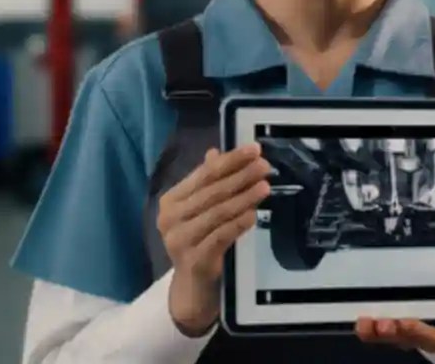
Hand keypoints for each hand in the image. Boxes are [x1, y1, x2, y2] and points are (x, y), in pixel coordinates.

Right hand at [157, 143, 270, 335]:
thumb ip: (207, 183)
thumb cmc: (199, 241)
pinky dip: (238, 224)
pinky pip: (220, 237)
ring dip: (243, 198)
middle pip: (211, 191)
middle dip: (241, 176)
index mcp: (171, 200)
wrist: (192, 286)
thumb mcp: (201, 210)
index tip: (254, 149)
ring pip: (217, 213)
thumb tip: (216, 152)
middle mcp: (170, 218)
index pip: (204, 174)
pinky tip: (253, 215)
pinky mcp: (194, 260)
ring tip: (265, 187)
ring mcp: (179, 240)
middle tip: (264, 166)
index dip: (230, 160)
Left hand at [355, 249, 434, 353]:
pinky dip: (378, 332)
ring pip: (405, 339)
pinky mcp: (416, 325)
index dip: (430, 331)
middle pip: (424, 339)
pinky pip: (395, 333)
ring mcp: (431, 332)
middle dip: (405, 333)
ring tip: (368, 324)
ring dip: (384, 335)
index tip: (411, 324)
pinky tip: (362, 322)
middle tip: (385, 323)